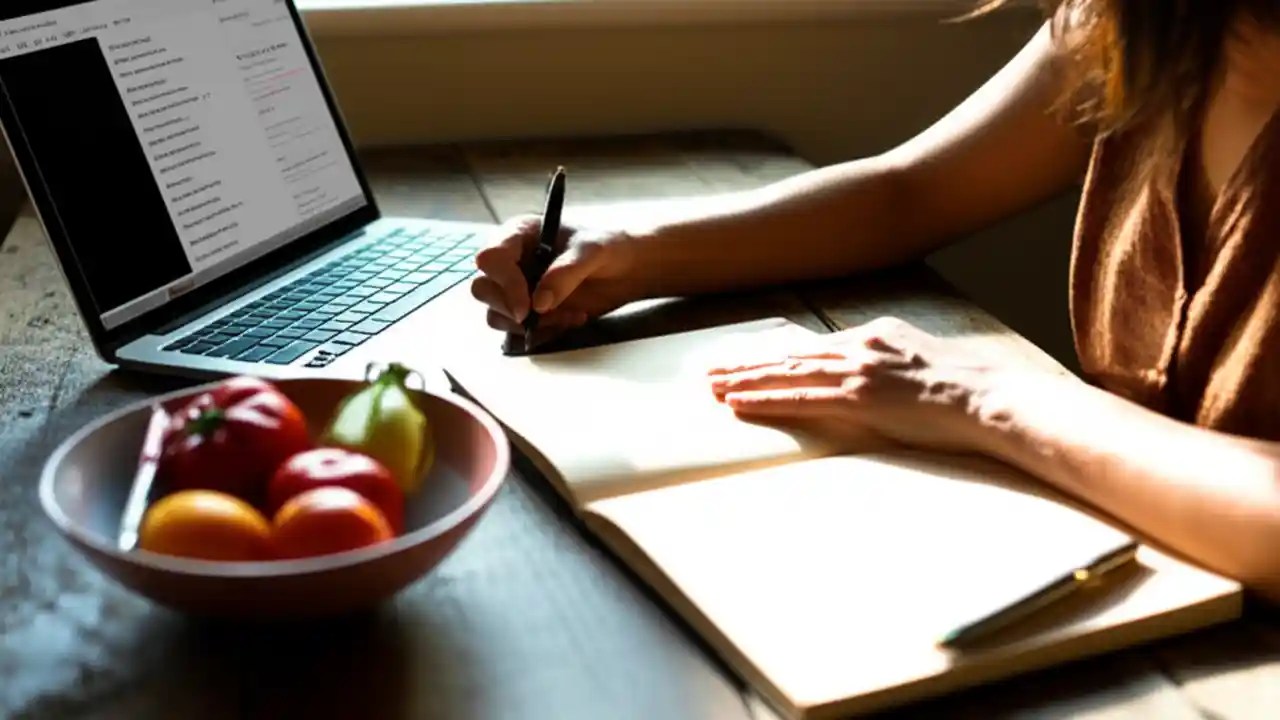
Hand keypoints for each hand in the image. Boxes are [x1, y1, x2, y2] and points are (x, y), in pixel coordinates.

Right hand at [470, 214, 641, 342]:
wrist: (626, 270)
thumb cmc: (607, 248)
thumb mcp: (592, 252)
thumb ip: (565, 273)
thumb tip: (538, 304)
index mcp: (518, 235)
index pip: (490, 258)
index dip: (504, 283)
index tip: (528, 306)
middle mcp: (510, 261)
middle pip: (482, 289)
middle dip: (511, 308)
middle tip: (542, 317)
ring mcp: (515, 288)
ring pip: (496, 314)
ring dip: (531, 325)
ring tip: (570, 316)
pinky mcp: (526, 312)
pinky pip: (516, 331)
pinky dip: (541, 333)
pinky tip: (570, 320)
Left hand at [707, 317, 1005, 451]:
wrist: (987, 395)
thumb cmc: (963, 387)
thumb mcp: (919, 360)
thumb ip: (887, 363)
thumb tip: (868, 375)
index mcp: (873, 335)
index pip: (813, 347)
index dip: (776, 356)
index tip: (748, 361)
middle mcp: (859, 347)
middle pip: (791, 356)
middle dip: (748, 365)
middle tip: (711, 371)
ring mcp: (856, 371)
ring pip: (787, 374)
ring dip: (746, 381)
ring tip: (713, 387)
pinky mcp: (858, 398)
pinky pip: (800, 399)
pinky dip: (765, 400)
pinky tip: (739, 404)